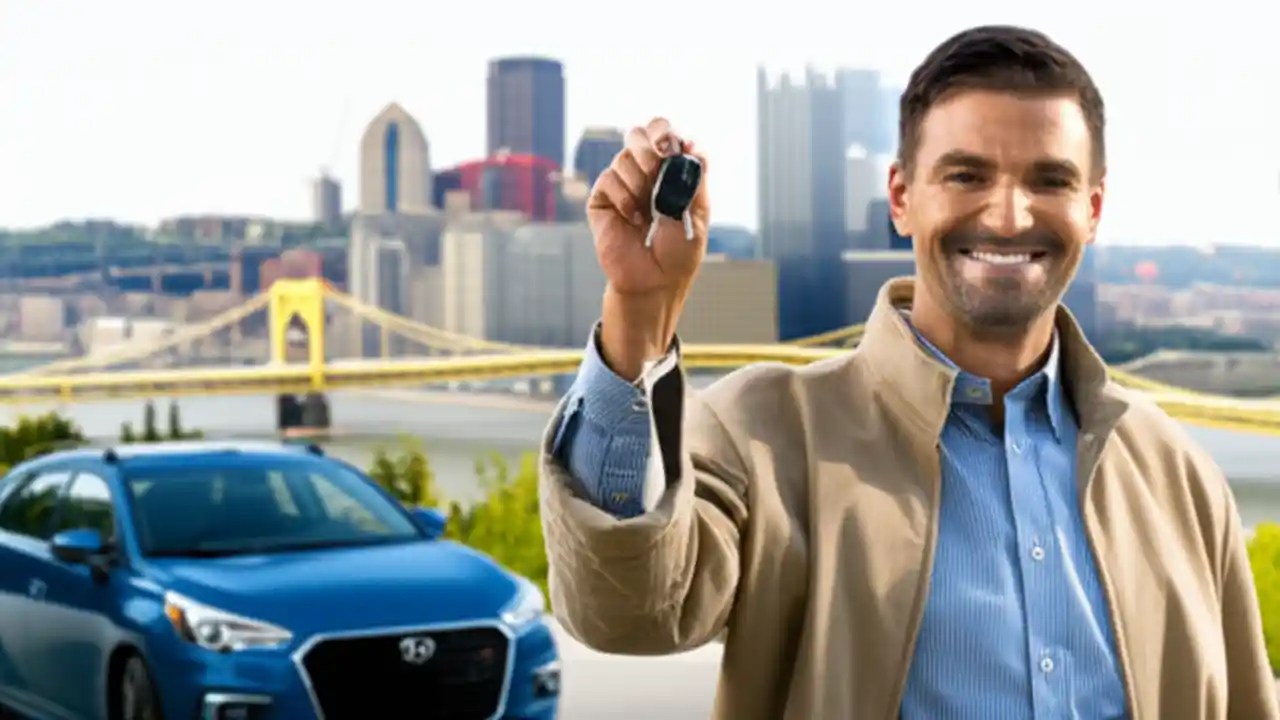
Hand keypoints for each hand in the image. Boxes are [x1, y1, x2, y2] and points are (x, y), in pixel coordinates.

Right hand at [587, 117, 709, 377]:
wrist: (653, 283)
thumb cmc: (678, 253)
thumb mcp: (697, 213)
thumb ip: (693, 178)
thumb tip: (691, 145)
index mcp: (671, 172)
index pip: (664, 133)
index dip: (665, 132)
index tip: (672, 145)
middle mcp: (646, 173)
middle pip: (640, 134)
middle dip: (650, 146)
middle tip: (658, 165)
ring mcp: (623, 185)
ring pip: (625, 156)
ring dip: (641, 180)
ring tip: (647, 211)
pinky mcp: (602, 200)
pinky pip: (609, 178)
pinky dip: (624, 196)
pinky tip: (632, 219)